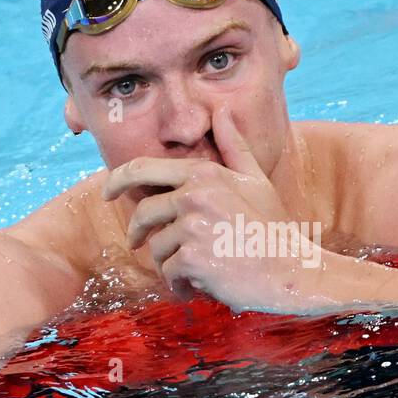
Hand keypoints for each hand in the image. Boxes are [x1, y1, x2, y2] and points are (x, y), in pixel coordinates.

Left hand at [102, 104, 316, 311]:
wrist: (292, 270)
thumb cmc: (273, 227)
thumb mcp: (255, 180)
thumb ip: (233, 146)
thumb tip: (221, 110)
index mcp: (204, 174)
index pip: (144, 169)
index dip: (117, 180)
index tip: (106, 192)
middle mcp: (194, 195)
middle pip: (143, 213)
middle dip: (138, 233)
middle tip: (138, 245)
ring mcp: (192, 227)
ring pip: (156, 248)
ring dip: (168, 264)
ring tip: (192, 271)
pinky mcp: (192, 258)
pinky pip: (169, 273)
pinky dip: (180, 285)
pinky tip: (199, 288)